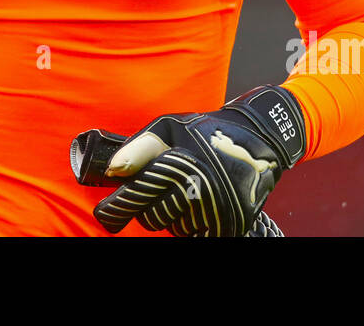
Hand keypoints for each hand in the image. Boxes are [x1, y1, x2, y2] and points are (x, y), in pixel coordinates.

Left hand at [74, 86, 305, 236]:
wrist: (258, 139)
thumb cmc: (204, 130)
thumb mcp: (169, 127)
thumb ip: (140, 148)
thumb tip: (112, 169)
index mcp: (182, 165)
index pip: (138, 195)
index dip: (118, 205)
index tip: (105, 213)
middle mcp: (201, 191)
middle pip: (152, 217)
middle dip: (149, 206)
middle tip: (160, 189)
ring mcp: (218, 212)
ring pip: (174, 228)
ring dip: (172, 215)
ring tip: (185, 190)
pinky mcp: (231, 226)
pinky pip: (196, 235)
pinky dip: (191, 225)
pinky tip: (197, 205)